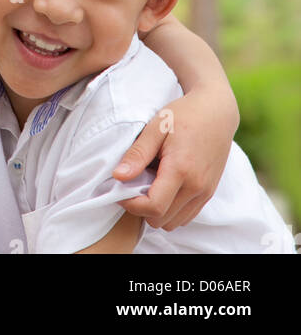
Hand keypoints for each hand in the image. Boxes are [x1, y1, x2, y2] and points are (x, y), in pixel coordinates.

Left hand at [113, 87, 234, 229]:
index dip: (132, 204)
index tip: (120, 189)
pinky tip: (164, 186)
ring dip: (157, 211)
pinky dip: (171, 209)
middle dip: (142, 209)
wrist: (216, 111)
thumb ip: (138, 154)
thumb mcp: (156, 127)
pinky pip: (186, 216)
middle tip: (133, 185)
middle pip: (162, 220)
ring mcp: (205, 192)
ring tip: (150, 184)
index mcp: (181, 170)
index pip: (154, 207)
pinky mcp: (209, 193)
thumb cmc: (184, 115)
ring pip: (174, 222)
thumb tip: (118, 176)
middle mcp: (196, 187)